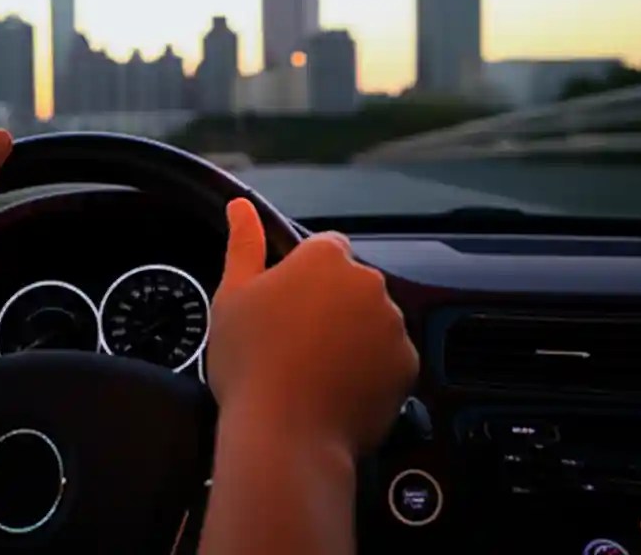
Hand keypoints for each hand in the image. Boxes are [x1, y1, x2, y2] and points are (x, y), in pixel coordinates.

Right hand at [207, 198, 417, 454]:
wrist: (285, 435)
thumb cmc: (250, 362)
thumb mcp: (232, 296)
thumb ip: (243, 243)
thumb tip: (241, 205)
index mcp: (325, 258)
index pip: (323, 249)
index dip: (301, 276)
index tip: (282, 306)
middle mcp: (368, 283)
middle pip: (349, 285)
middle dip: (329, 305)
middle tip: (292, 341)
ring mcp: (393, 324)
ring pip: (370, 321)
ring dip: (350, 336)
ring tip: (312, 370)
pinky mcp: (408, 365)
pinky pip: (387, 358)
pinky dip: (369, 369)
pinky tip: (336, 389)